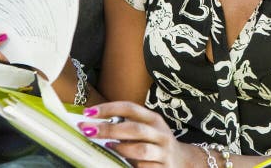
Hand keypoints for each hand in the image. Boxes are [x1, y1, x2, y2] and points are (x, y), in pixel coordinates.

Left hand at [76, 101, 200, 167]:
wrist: (183, 161)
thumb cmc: (155, 143)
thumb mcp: (146, 129)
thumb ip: (127, 125)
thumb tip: (94, 124)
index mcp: (153, 119)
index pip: (130, 108)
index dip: (109, 108)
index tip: (88, 112)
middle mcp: (160, 133)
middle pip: (133, 128)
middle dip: (108, 129)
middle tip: (87, 130)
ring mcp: (163, 152)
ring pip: (140, 150)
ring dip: (121, 149)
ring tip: (108, 147)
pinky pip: (144, 167)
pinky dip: (132, 165)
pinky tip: (122, 163)